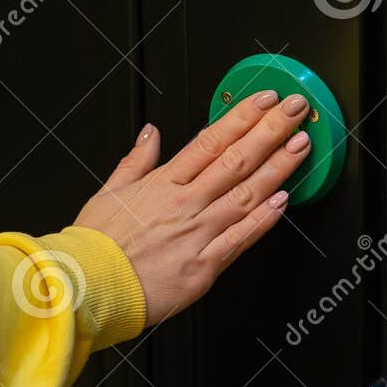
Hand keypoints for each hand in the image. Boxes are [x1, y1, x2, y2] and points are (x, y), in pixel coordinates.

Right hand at [74, 91, 311, 323]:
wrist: (86, 287)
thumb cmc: (95, 246)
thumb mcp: (107, 192)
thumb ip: (135, 161)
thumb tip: (151, 132)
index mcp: (163, 183)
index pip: (210, 140)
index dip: (242, 116)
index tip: (264, 99)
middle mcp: (184, 204)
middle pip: (235, 160)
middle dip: (270, 130)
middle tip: (295, 110)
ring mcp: (197, 233)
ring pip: (245, 194)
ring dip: (277, 167)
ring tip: (300, 146)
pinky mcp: (203, 266)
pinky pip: (240, 239)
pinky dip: (263, 219)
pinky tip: (283, 201)